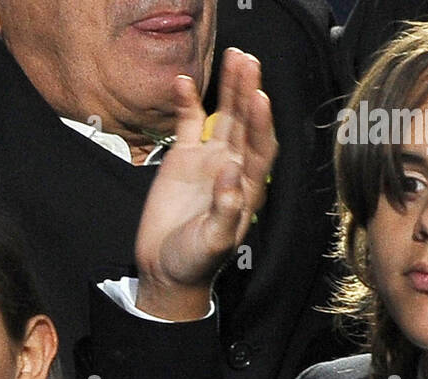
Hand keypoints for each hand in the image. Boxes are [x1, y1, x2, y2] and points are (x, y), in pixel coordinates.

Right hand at [134, 48, 277, 320]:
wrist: (166, 271)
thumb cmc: (196, 264)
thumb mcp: (212, 243)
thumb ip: (225, 209)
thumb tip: (231, 171)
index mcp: (246, 189)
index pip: (260, 148)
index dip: (261, 123)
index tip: (258, 98)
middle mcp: (233, 168)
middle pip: (246, 123)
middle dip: (248, 93)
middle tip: (247, 62)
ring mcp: (209, 160)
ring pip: (223, 116)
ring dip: (229, 88)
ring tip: (233, 57)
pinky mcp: (184, 159)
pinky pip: (188, 123)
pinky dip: (187, 102)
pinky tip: (183, 81)